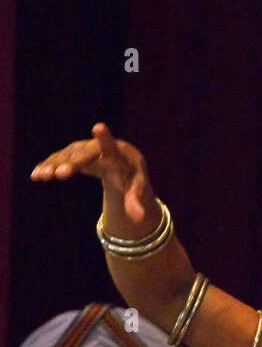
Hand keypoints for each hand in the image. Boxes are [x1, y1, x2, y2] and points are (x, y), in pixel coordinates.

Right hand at [30, 122, 151, 223]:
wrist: (122, 161)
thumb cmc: (132, 176)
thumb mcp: (137, 188)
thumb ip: (136, 201)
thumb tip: (139, 218)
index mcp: (118, 152)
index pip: (111, 146)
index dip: (105, 138)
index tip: (98, 127)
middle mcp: (98, 147)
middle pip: (84, 153)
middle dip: (73, 162)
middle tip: (61, 174)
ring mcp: (83, 149)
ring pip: (67, 155)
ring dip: (54, 164)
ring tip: (42, 176)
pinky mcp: (72, 154)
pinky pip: (58, 159)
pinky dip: (47, 165)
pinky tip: (36, 175)